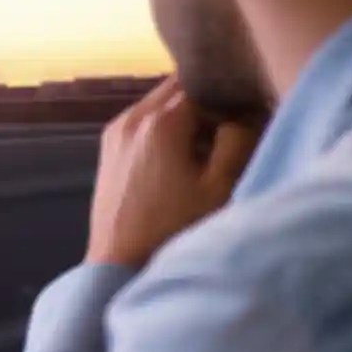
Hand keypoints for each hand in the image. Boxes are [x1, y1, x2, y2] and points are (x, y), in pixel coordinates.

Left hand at [85, 75, 262, 268]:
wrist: (120, 263)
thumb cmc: (174, 229)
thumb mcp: (219, 186)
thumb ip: (236, 140)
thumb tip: (241, 114)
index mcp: (160, 122)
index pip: (202, 87)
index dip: (227, 100)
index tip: (244, 122)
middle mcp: (131, 117)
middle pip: (176, 89)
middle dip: (203, 104)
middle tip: (225, 133)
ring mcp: (115, 132)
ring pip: (157, 104)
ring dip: (182, 117)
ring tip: (203, 151)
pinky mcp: (108, 149)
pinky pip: (141, 122)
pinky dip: (161, 130)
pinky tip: (176, 161)